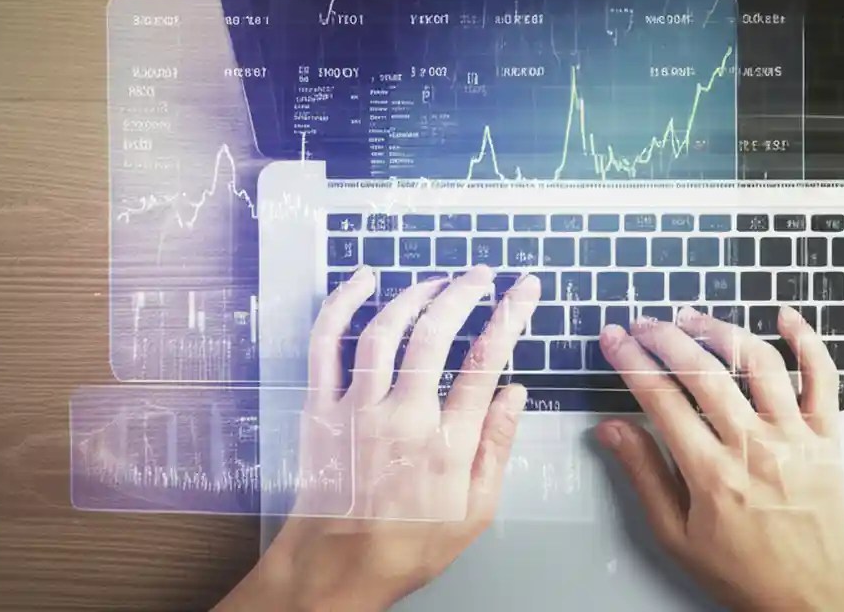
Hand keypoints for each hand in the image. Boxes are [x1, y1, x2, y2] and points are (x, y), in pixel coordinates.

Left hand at [217, 265, 539, 611]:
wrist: (335, 569)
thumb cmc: (408, 545)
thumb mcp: (474, 511)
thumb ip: (496, 447)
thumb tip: (515, 393)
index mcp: (447, 443)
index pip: (486, 362)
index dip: (509, 316)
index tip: (523, 290)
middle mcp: (403, 418)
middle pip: (436, 333)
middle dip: (465, 292)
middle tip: (482, 275)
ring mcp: (356, 409)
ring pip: (386, 331)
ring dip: (415, 294)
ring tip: (438, 280)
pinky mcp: (320, 408)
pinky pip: (327, 345)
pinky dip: (342, 305)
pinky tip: (362, 281)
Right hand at [595, 306, 843, 611]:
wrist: (815, 595)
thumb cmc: (747, 572)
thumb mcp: (676, 536)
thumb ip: (644, 476)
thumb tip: (612, 429)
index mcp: (711, 474)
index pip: (660, 398)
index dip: (631, 362)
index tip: (614, 341)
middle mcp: (754, 447)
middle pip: (702, 371)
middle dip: (664, 338)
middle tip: (643, 324)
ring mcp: (794, 436)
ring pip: (756, 362)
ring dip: (720, 330)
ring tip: (692, 318)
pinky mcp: (825, 436)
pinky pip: (822, 377)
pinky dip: (808, 340)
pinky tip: (786, 317)